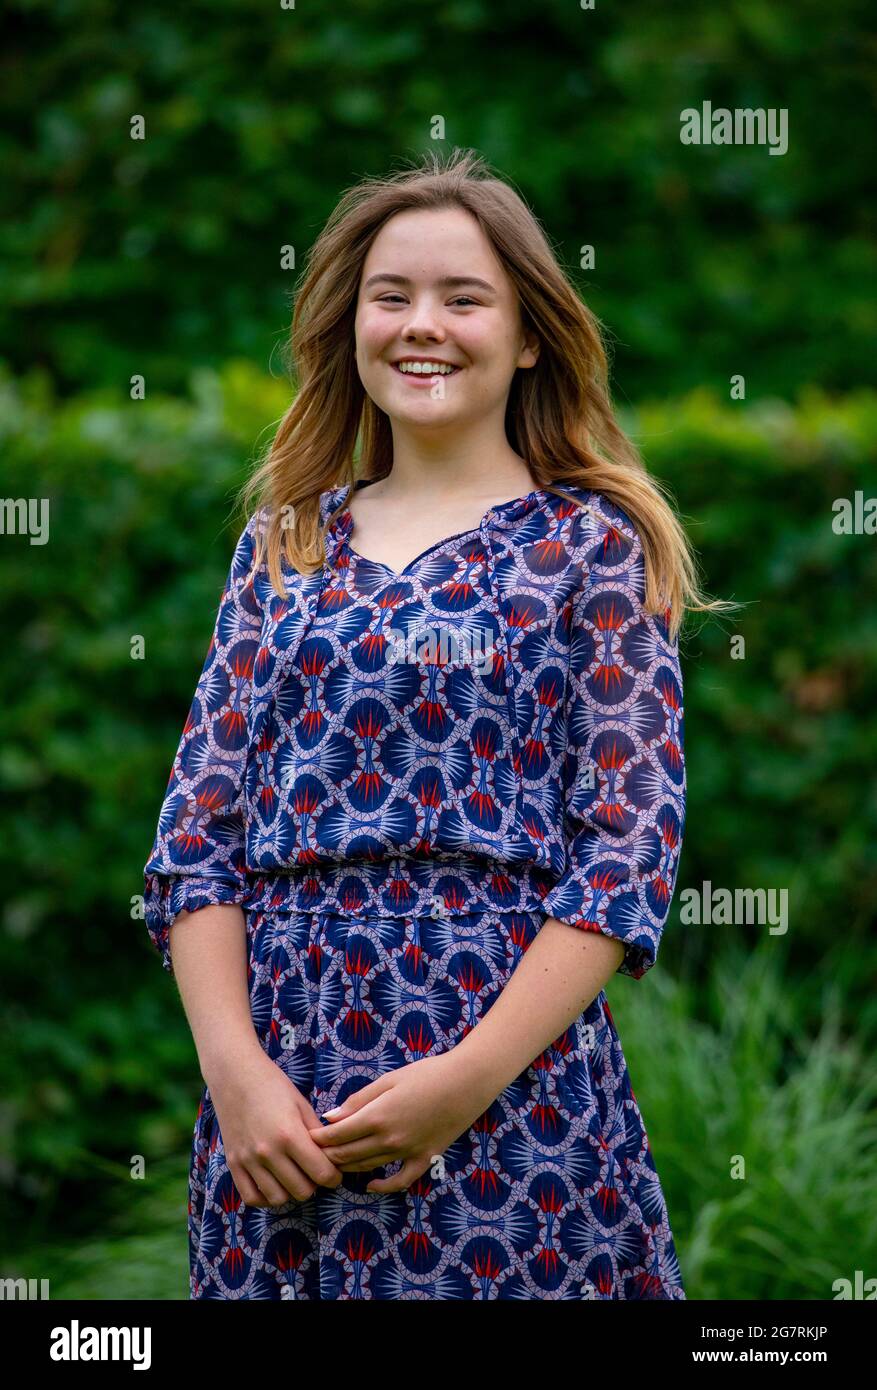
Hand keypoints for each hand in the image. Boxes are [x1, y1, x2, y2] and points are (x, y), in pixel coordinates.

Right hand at [208, 1047, 344, 1207]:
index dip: (333, 1176)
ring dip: (291, 1192)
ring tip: (294, 1176)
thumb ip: (316, 1134)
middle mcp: (268, 1152)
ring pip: (279, 1199)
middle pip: (302, 1191)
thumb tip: (332, 1157)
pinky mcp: (233, 1164)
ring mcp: (248, 1160)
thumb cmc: (272, 1085)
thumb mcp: (301, 1105)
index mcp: (290, 1134)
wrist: (234, 1075)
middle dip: (314, 1184)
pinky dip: (266, 1197)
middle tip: (314, 1172)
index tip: (334, 1172)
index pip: (321, 1173)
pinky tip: (274, 1184)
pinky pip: (252, 1197)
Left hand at [306, 1052, 495, 1193]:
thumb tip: (331, 1117)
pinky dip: (383, 1186)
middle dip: (327, 1155)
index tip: (307, 1137)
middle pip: (348, 1156)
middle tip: (314, 1152)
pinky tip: (370, 1185)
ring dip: (347, 1168)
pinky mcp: (424, 1159)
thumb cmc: (426, 1074)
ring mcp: (407, 1153)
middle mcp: (389, 1140)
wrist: (466, 1082)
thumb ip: (358, 1100)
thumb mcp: (388, 1080)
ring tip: (333, 1164)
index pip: (337, 1136)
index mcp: (377, 1117)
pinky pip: (400, 1181)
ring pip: (367, 1168)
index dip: (319, 1139)